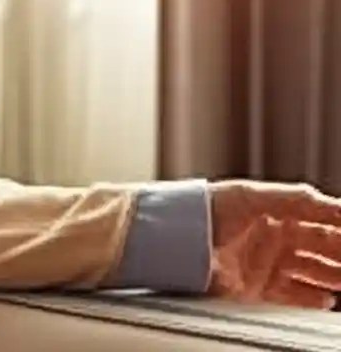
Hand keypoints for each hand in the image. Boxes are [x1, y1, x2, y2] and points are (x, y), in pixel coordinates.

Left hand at [209, 180, 340, 308]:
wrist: (172, 238)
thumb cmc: (207, 208)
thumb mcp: (253, 196)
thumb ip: (297, 199)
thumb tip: (336, 205)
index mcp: (278, 213)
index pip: (324, 221)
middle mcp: (276, 238)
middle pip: (325, 249)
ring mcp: (268, 264)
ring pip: (316, 274)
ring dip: (336, 278)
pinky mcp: (258, 288)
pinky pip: (294, 296)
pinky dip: (313, 298)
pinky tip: (327, 299)